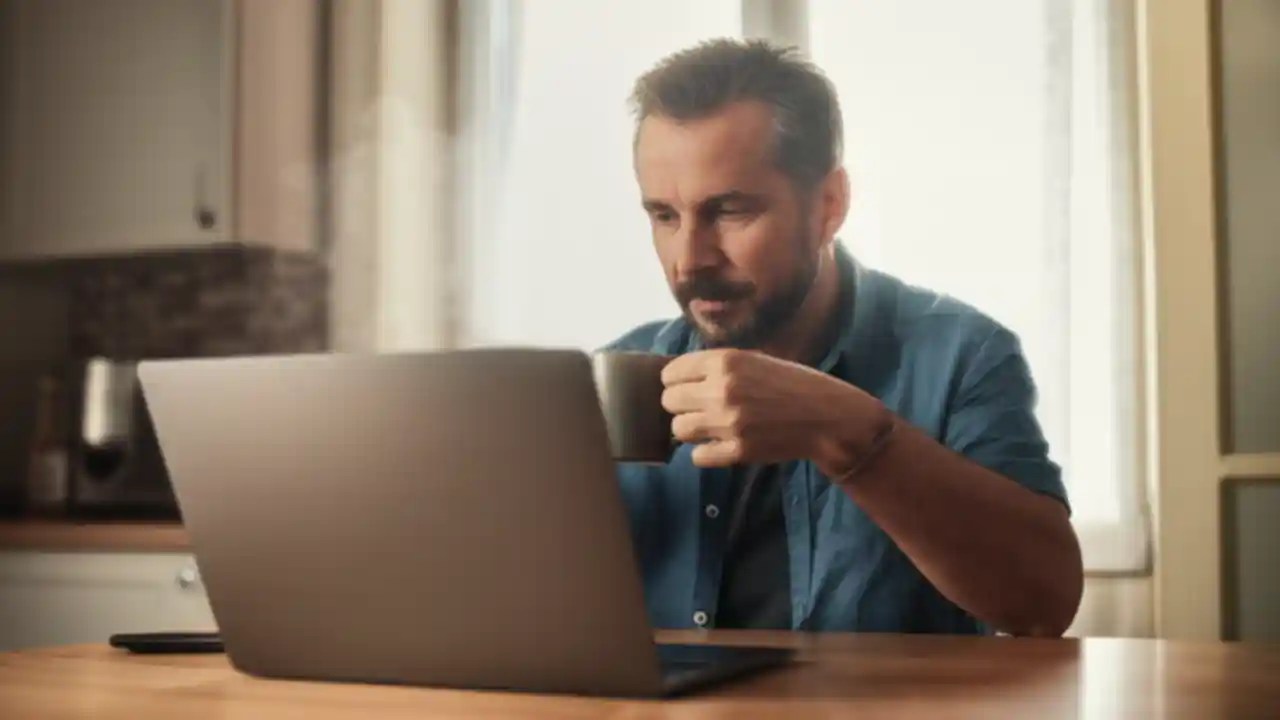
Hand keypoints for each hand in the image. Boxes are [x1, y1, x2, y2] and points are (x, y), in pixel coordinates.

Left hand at [660, 349, 884, 468]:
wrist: (826, 417)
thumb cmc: (792, 383)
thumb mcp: (754, 359)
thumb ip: (718, 366)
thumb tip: (678, 377)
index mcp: (726, 361)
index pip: (671, 373)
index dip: (675, 381)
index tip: (686, 386)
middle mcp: (722, 390)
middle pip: (669, 401)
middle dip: (680, 405)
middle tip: (697, 408)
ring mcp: (728, 423)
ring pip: (679, 430)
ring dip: (690, 429)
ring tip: (708, 426)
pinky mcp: (738, 451)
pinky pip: (698, 456)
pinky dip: (705, 452)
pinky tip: (719, 444)